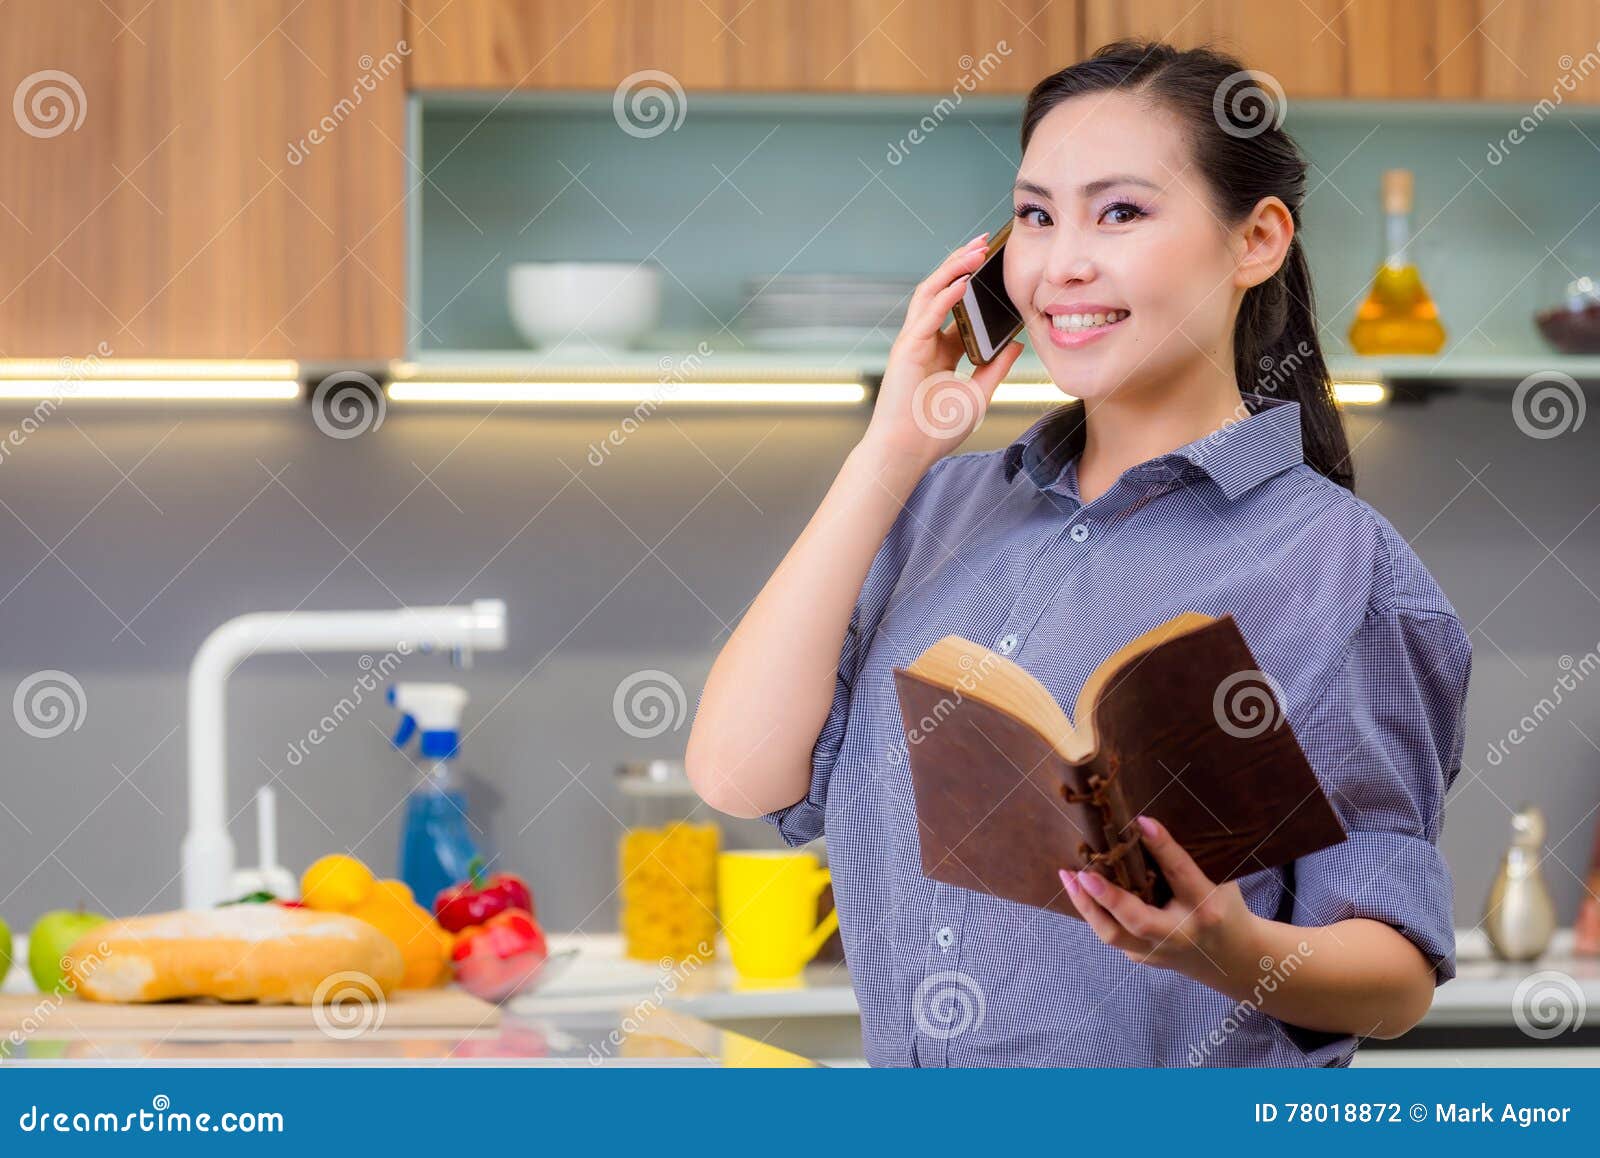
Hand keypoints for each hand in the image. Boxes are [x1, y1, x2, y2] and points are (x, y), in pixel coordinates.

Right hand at [861, 231, 1025, 469]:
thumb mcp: (978, 394)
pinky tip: (962, 280)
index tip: (994, 265)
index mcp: (942, 350)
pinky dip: (945, 296)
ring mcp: (913, 342)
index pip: (958, 307)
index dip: (973, 283)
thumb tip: (1017, 343)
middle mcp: (926, 340)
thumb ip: (995, 367)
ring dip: (953, 269)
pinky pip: (927, 315)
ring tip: (976, 250)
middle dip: (962, 264)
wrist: (909, 451)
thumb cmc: (936, 430)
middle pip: (943, 291)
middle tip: (985, 242)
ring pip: (931, 293)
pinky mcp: (906, 348)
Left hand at [1059, 815, 1261, 989]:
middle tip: (1084, 874)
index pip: (1181, 873)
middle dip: (1109, 898)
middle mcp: (1180, 934)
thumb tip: (1143, 825)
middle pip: (1139, 920)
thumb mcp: (1219, 881)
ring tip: (1067, 877)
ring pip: (1113, 934)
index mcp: (1206, 908)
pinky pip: (1112, 934)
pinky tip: (1079, 891)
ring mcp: (1158, 952)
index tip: (1140, 821)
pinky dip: (1093, 912)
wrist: (1233, 960)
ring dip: (1086, 906)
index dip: (1162, 847)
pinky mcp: (1141, 957)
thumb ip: (1185, 862)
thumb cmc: (1223, 908)